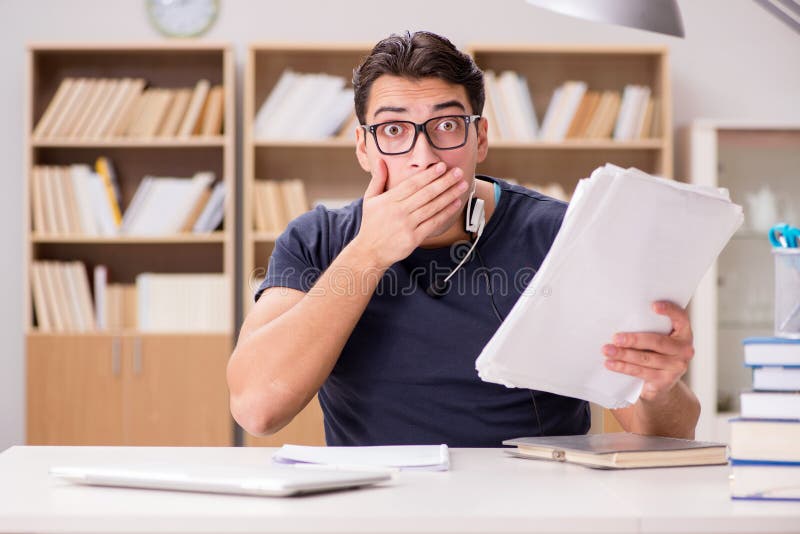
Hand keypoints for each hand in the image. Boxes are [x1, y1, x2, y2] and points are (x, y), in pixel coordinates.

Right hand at [352, 160, 467, 268]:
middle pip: (426, 194)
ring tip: (461, 185)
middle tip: (458, 172)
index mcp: (389, 200)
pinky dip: (446, 213)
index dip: (428, 175)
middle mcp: (399, 212)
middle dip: (444, 182)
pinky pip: (433, 223)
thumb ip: (377, 179)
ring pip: (432, 207)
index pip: (412, 184)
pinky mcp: (414, 238)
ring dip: (449, 195)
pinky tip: (455, 204)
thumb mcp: (369, 199)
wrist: (370, 251)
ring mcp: (407, 226)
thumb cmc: (371, 224)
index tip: (441, 166)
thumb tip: (380, 160)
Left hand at [602, 301, 694, 401]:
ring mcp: (676, 368)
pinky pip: (641, 372)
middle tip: (616, 338)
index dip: (670, 310)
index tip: (653, 305)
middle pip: (657, 342)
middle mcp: (684, 350)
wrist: (661, 383)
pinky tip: (610, 363)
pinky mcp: (664, 382)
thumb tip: (621, 319)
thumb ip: (649, 328)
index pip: (681, 318)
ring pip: (646, 359)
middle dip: (634, 340)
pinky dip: (623, 367)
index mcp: (684, 333)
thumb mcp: (658, 338)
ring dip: (624, 354)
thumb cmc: (655, 352)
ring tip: (607, 350)